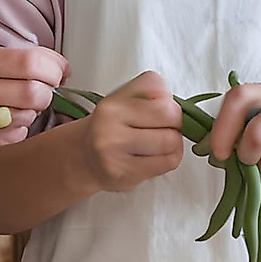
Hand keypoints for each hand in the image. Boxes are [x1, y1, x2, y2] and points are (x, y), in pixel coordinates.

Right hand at [0, 45, 68, 163]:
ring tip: (19, 108)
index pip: (28, 61)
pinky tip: (6, 123)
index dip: (53, 67)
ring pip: (26, 116)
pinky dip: (20, 128)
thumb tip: (60, 65)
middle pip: (32, 91)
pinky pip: (15, 135)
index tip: (60, 72)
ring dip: (32, 112)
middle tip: (43, 92)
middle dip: (47, 93)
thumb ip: (14, 61)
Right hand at [80, 71, 183, 191]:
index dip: (166, 98)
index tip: (161, 108)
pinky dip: (171, 158)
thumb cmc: (110, 129)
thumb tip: (172, 99)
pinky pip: (168, 162)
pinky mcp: (125, 174)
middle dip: (175, 121)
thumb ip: (147, 92)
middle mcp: (108, 126)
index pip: (155, 87)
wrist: (85, 160)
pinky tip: (158, 157)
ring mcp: (114, 152)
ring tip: (161, 144)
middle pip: (168, 114)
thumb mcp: (121, 101)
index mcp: (111, 104)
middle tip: (166, 128)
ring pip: (171, 140)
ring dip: (175, 142)